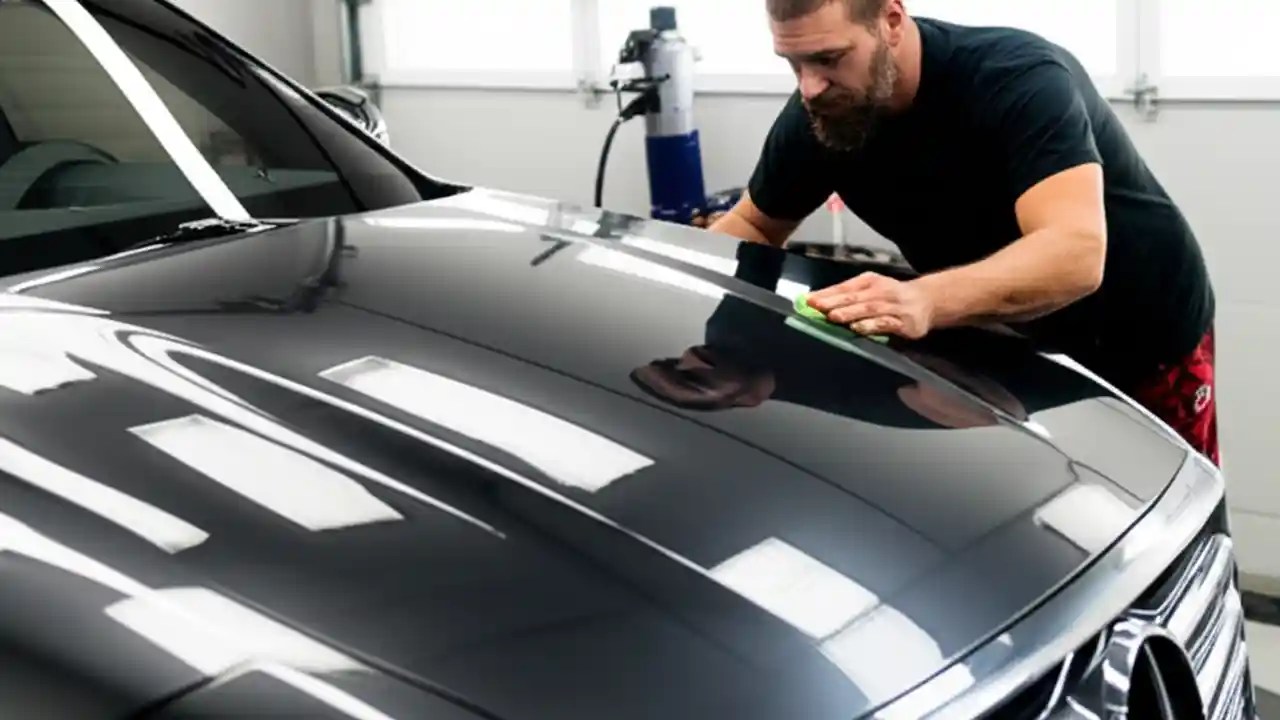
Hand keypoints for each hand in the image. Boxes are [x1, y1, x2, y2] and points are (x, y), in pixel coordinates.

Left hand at [807, 272, 936, 339]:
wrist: (927, 300)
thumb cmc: (890, 296)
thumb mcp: (870, 290)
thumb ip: (847, 296)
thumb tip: (814, 302)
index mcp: (869, 281)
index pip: (845, 287)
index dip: (826, 293)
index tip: (808, 299)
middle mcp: (880, 291)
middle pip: (854, 297)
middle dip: (834, 301)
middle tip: (817, 306)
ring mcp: (893, 306)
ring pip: (868, 308)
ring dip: (850, 313)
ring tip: (833, 317)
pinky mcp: (904, 322)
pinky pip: (885, 323)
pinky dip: (871, 325)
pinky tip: (858, 329)